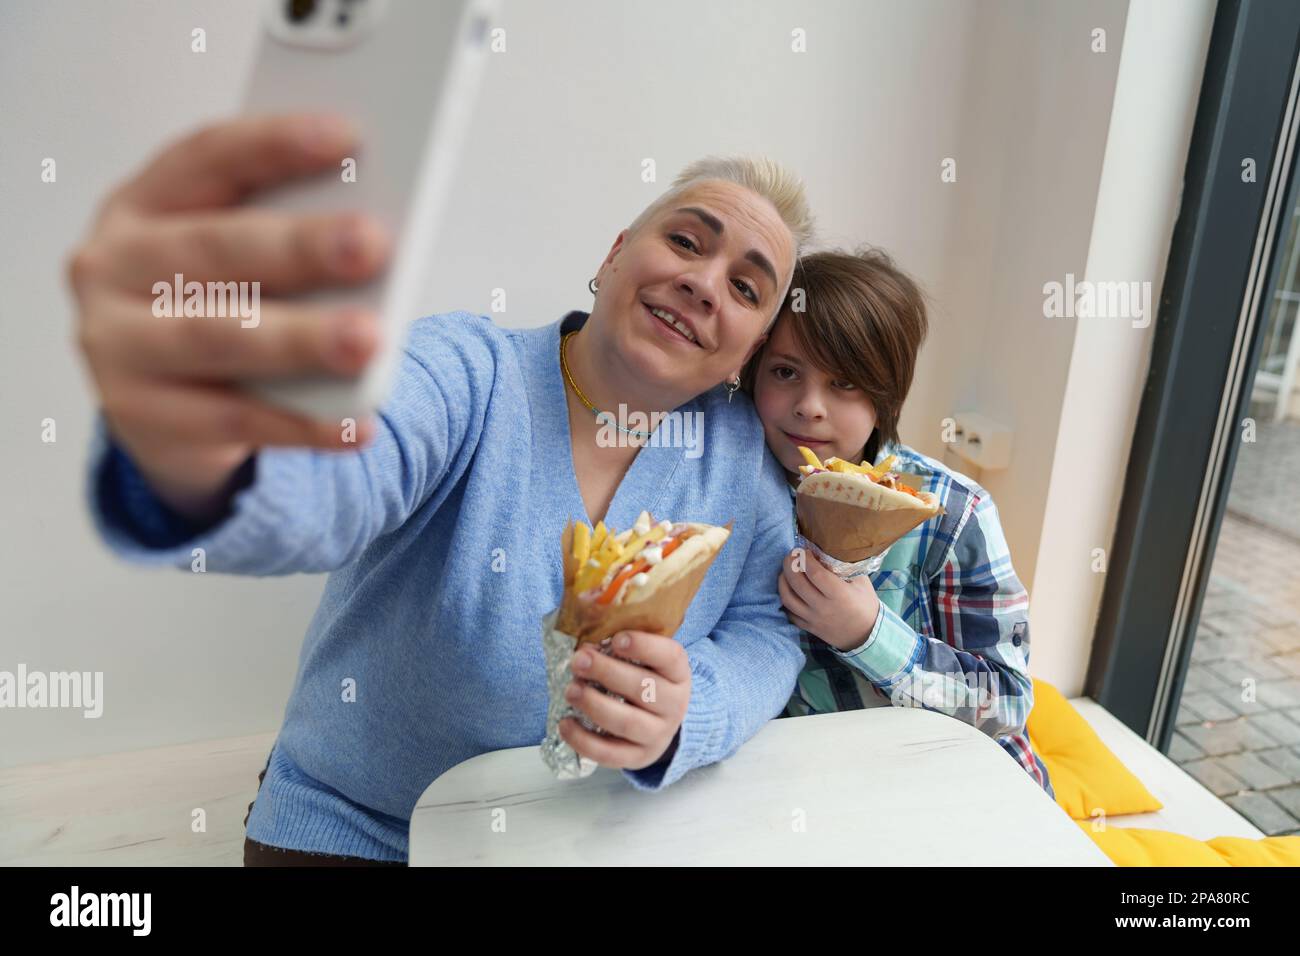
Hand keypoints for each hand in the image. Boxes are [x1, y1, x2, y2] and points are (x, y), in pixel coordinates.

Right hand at [68, 113, 391, 521]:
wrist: (161, 409)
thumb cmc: (219, 305)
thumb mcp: (236, 259)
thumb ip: (283, 237)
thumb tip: (374, 238)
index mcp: (144, 203)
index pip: (208, 157)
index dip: (274, 144)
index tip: (346, 135)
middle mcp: (114, 266)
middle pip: (215, 249)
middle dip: (299, 247)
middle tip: (372, 245)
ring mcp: (118, 344)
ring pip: (218, 337)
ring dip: (300, 339)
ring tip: (369, 340)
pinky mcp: (141, 418)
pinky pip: (235, 420)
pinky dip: (302, 423)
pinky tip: (357, 423)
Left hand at [559, 630, 690, 770]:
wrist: (662, 721)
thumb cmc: (646, 680)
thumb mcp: (646, 660)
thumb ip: (623, 645)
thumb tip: (584, 634)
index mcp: (678, 673)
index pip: (669, 657)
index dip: (644, 646)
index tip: (616, 639)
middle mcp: (674, 705)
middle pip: (643, 688)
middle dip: (606, 672)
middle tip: (578, 661)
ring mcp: (658, 734)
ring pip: (626, 722)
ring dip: (594, 704)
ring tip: (571, 690)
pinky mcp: (638, 757)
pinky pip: (610, 754)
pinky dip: (584, 741)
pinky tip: (565, 723)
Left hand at [778, 547, 880, 651]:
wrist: (866, 635)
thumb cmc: (865, 604)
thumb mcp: (861, 582)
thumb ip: (845, 567)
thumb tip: (826, 550)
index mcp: (839, 594)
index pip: (815, 573)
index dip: (806, 559)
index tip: (805, 550)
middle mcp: (823, 607)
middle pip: (797, 583)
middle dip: (790, 565)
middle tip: (791, 555)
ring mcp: (813, 619)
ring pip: (788, 598)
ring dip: (782, 581)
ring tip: (786, 570)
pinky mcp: (808, 628)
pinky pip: (789, 612)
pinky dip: (785, 599)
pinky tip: (788, 589)